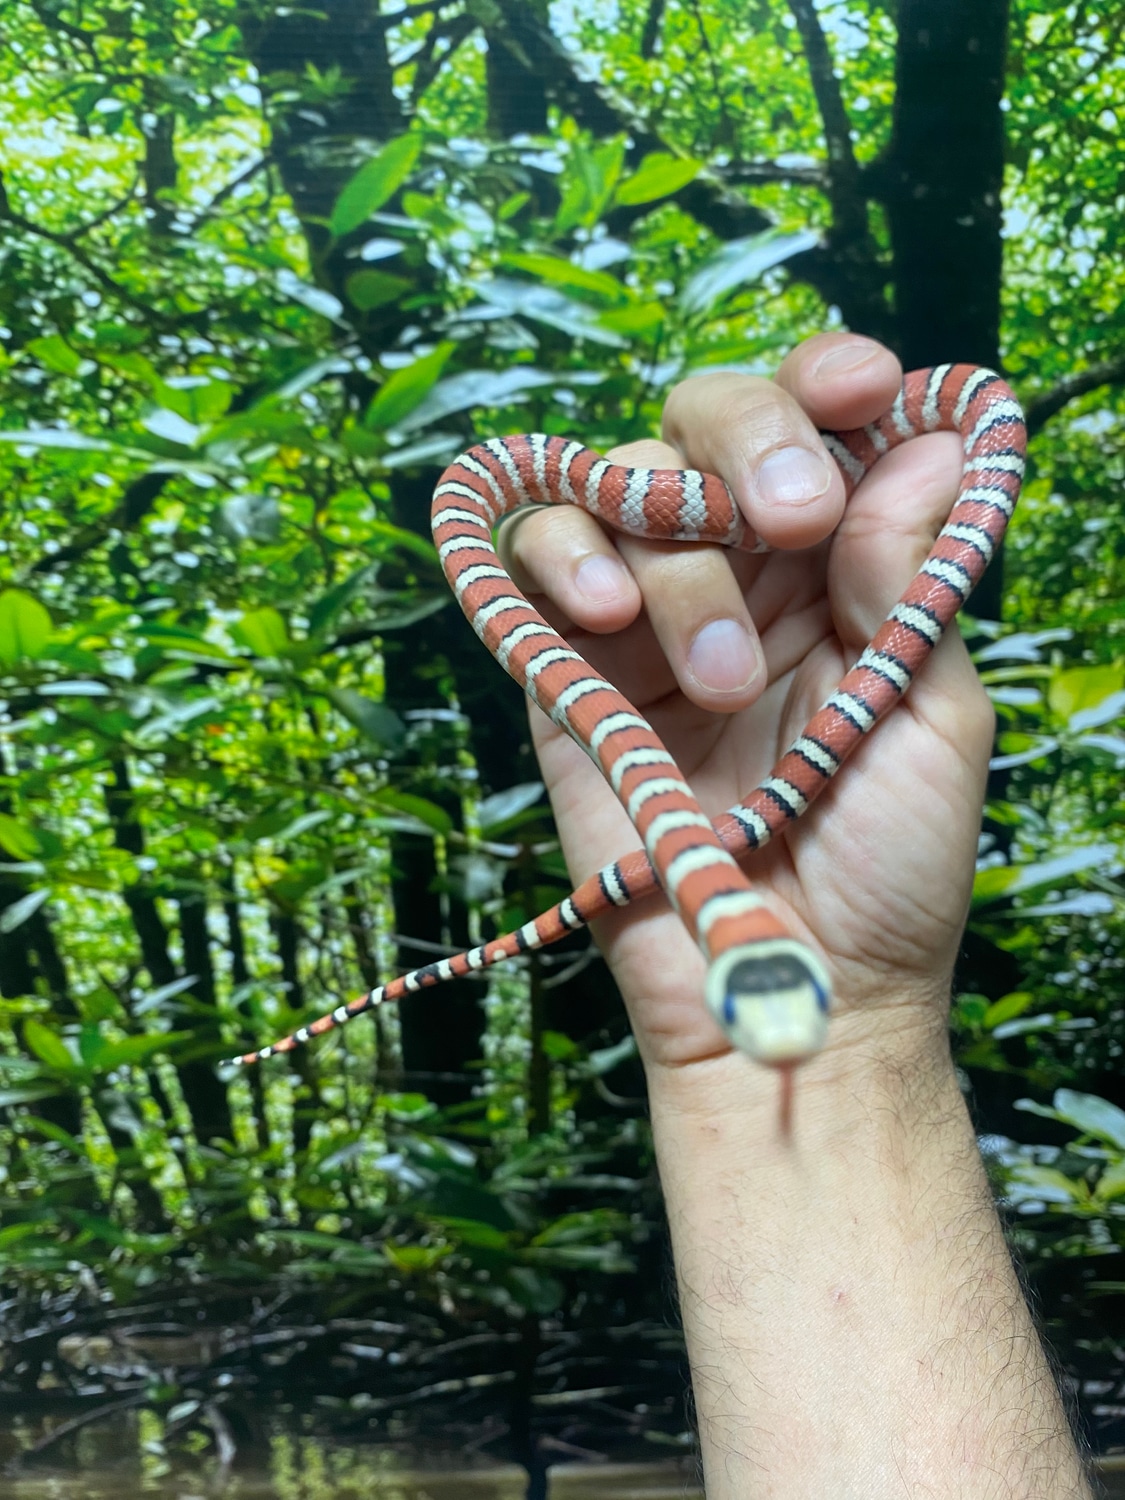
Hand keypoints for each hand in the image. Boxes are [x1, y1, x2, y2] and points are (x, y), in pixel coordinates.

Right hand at [500, 333, 994, 1084]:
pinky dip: (563, 558)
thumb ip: (907, 582)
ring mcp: (646, 618)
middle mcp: (742, 572)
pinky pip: (530, 558)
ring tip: (724, 683)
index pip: (823, 431)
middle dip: (750, 441)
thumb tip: (924, 445)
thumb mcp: (931, 717)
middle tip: (791, 519)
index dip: (831, 384)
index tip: (864, 388)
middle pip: (709, 421)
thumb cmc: (889, 868)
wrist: (790, 985)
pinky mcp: (567, 669)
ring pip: (624, 485)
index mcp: (841, 571)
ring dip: (677, 560)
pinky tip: (609, 617)